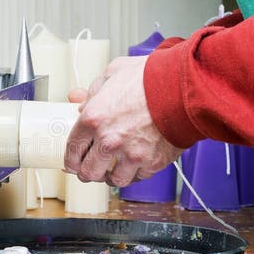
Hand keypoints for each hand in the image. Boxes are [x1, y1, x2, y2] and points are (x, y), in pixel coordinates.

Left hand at [64, 55, 183, 186]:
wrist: (183, 87)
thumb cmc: (151, 77)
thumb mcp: (113, 73)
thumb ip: (93, 91)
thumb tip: (79, 101)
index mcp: (93, 119)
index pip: (72, 150)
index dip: (70, 160)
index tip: (72, 162)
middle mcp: (108, 141)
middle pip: (88, 173)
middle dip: (86, 173)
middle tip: (90, 169)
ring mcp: (130, 155)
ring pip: (112, 180)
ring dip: (110, 176)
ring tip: (112, 170)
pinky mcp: (151, 163)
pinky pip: (138, 177)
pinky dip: (135, 173)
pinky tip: (134, 164)